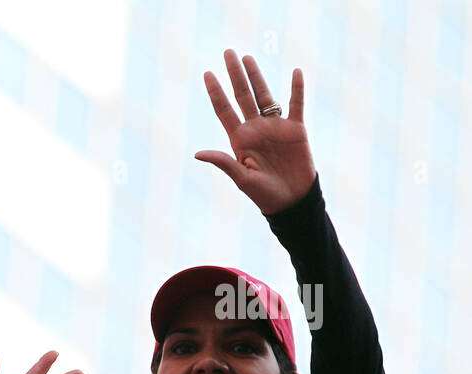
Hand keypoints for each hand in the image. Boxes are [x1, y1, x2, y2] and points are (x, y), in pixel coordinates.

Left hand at [196, 50, 315, 214]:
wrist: (292, 200)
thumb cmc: (263, 194)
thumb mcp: (241, 179)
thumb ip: (223, 162)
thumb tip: (197, 153)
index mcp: (239, 139)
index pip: (224, 110)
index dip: (216, 92)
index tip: (207, 73)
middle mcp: (255, 129)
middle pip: (243, 96)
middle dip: (235, 75)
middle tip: (228, 53)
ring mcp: (275, 127)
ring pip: (265, 95)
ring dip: (257, 76)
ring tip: (248, 58)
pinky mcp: (296, 129)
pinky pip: (296, 104)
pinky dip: (296, 89)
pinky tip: (295, 72)